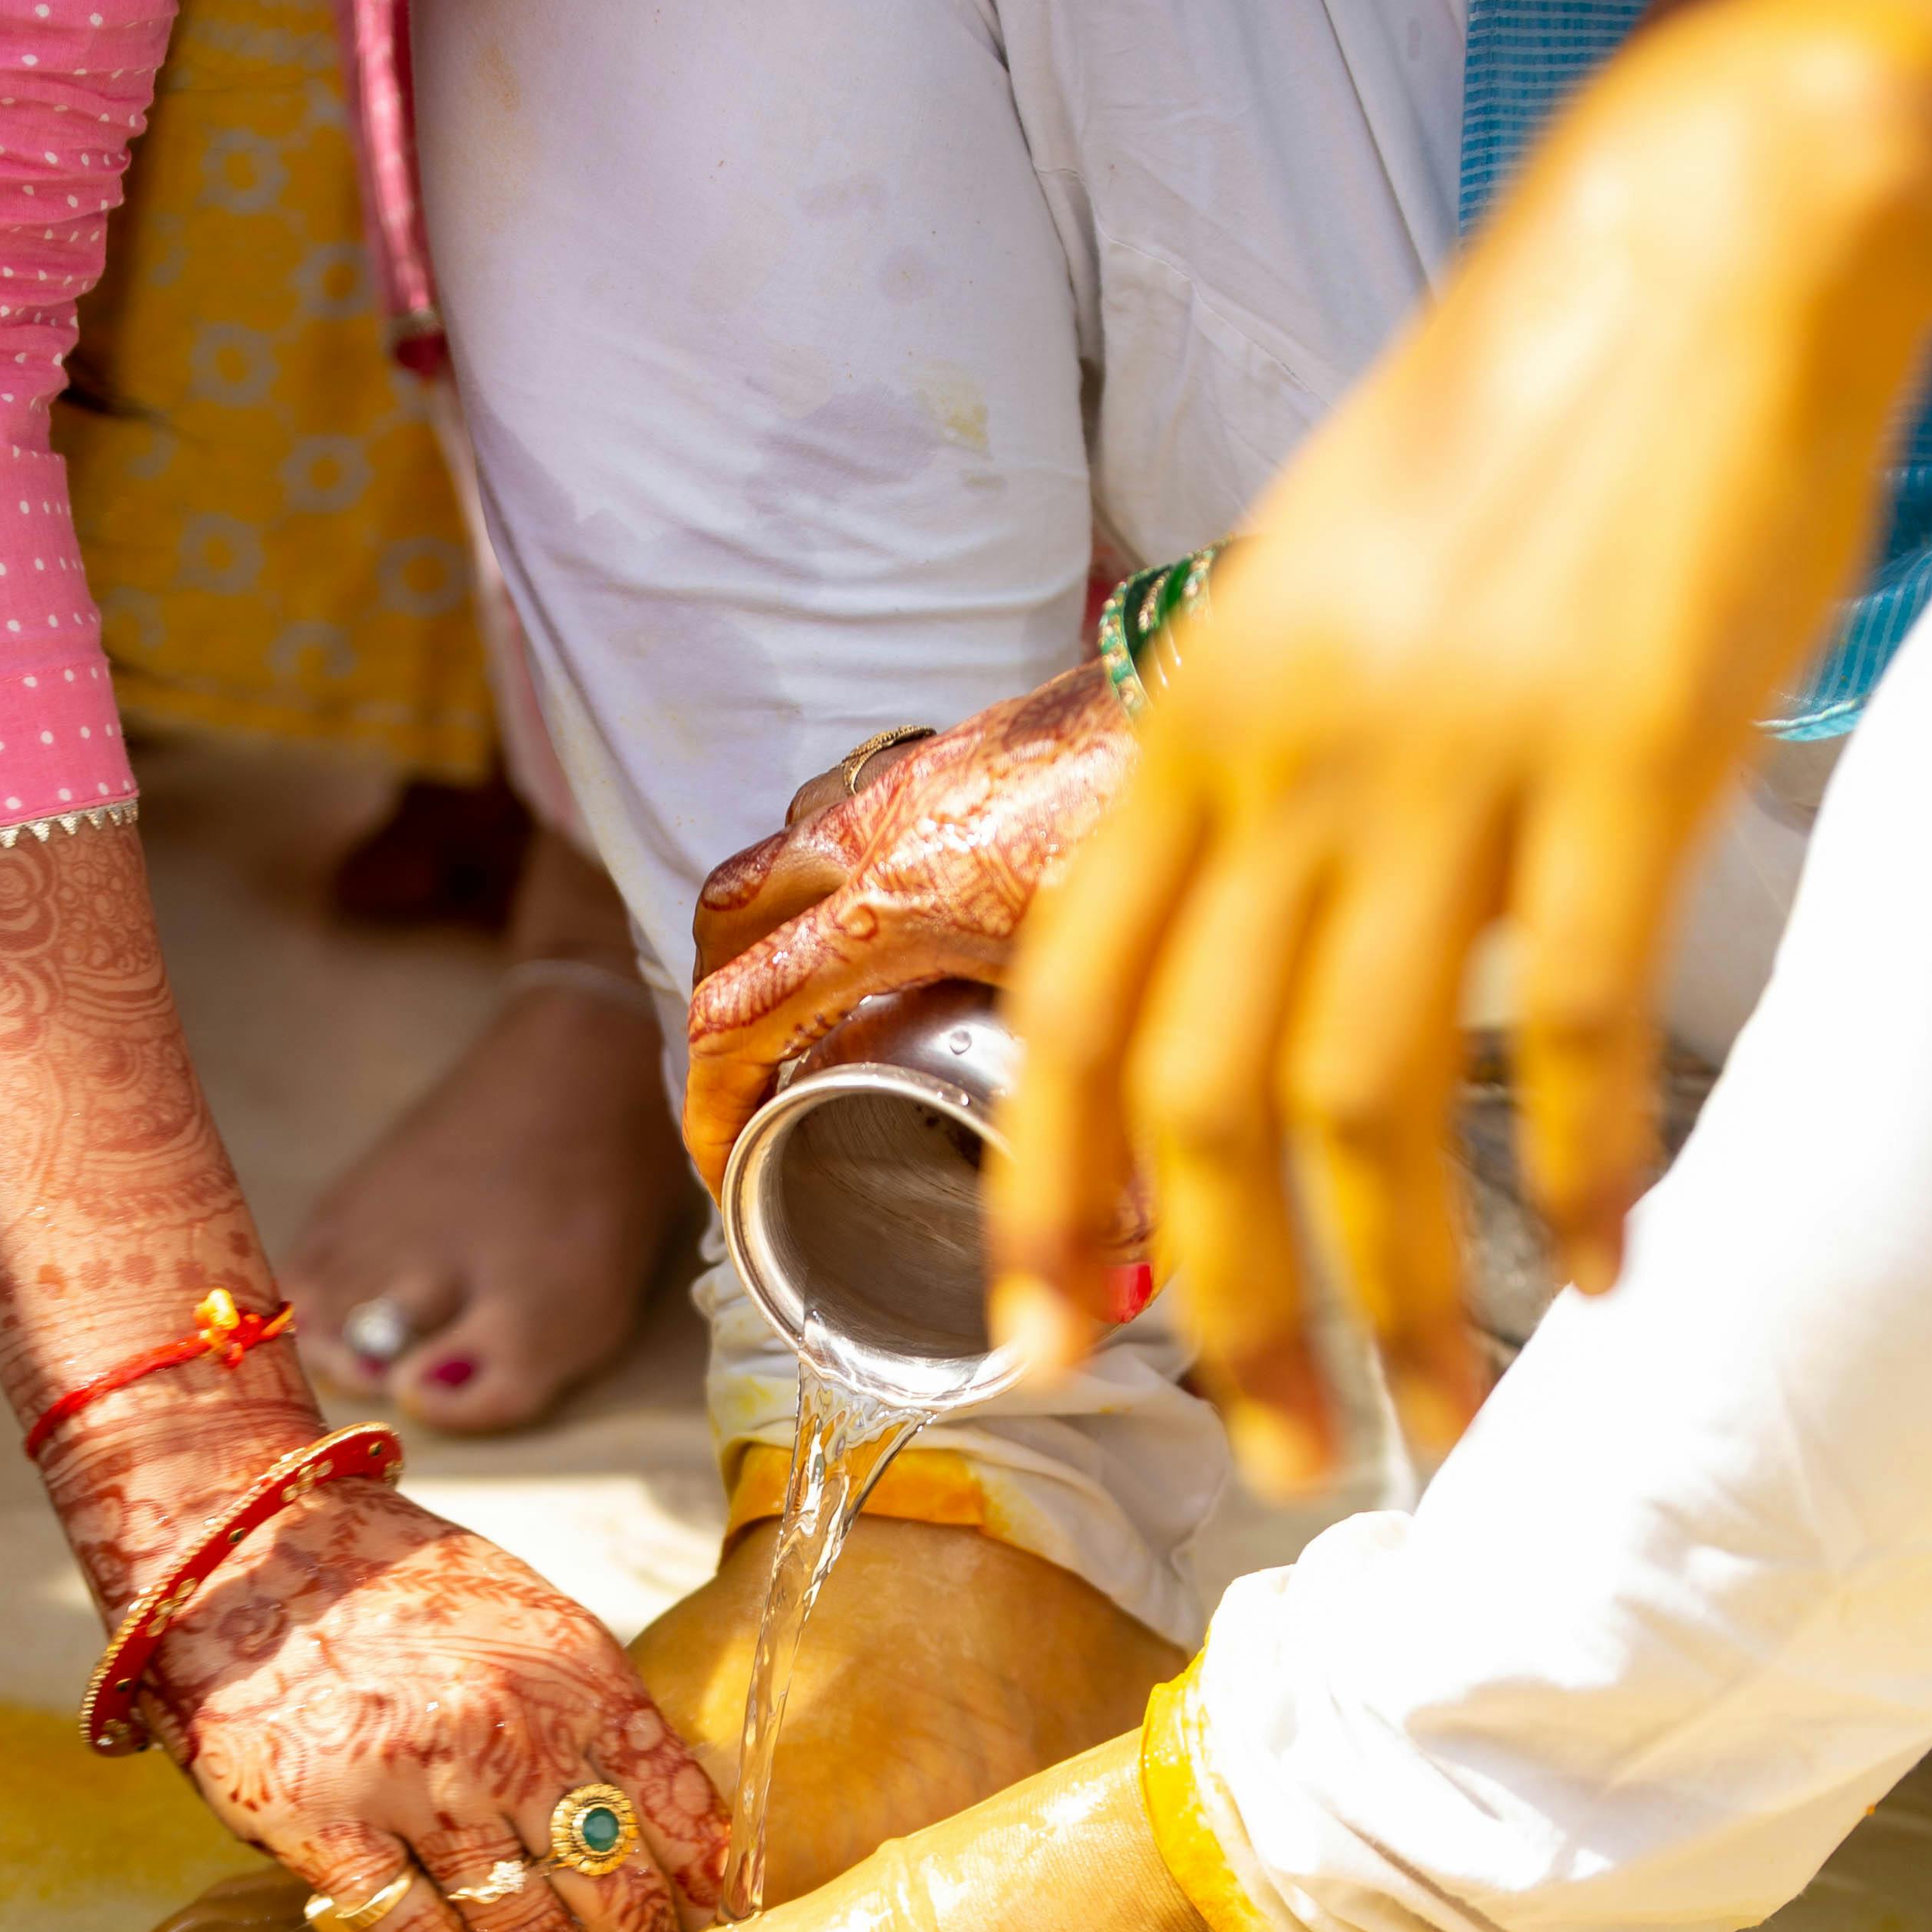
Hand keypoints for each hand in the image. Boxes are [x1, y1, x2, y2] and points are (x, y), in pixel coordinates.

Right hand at [157, 1478, 728, 1931]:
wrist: (237, 1548)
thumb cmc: (387, 1583)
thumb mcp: (520, 1611)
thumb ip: (588, 1702)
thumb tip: (660, 1806)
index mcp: (572, 1669)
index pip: (676, 1800)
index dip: (706, 1878)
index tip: (718, 1922)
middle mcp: (507, 1730)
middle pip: (610, 1883)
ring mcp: (416, 1784)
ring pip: (521, 1925)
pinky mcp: (326, 1826)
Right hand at [683, 661, 1133, 1193]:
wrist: (1220, 687)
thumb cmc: (1171, 830)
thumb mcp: (1117, 993)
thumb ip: (1097, 1108)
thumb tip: (1130, 1243)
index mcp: (891, 903)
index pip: (738, 1015)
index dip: (712, 1108)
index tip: (719, 1167)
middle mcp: (875, 829)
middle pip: (724, 919)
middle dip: (714, 1005)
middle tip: (748, 1085)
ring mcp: (908, 778)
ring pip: (779, 855)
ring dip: (769, 932)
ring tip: (813, 1010)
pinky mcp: (952, 751)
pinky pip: (845, 815)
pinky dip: (835, 881)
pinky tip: (904, 928)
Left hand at [989, 0, 1929, 1486]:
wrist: (1708, 237)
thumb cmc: (1525, 429)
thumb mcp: (1325, 593)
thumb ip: (1270, 770)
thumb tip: (1245, 939)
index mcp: (1203, 721)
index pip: (1074, 1006)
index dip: (1042, 1195)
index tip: (1044, 1341)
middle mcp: (1295, 756)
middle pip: (1206, 1100)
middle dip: (1229, 1310)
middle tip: (1282, 1448)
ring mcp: (1456, 759)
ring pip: (1370, 1098)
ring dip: (1401, 1291)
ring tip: (1442, 1409)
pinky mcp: (1624, 756)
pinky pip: (1581, 1021)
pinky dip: (1585, 1169)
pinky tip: (1609, 1260)